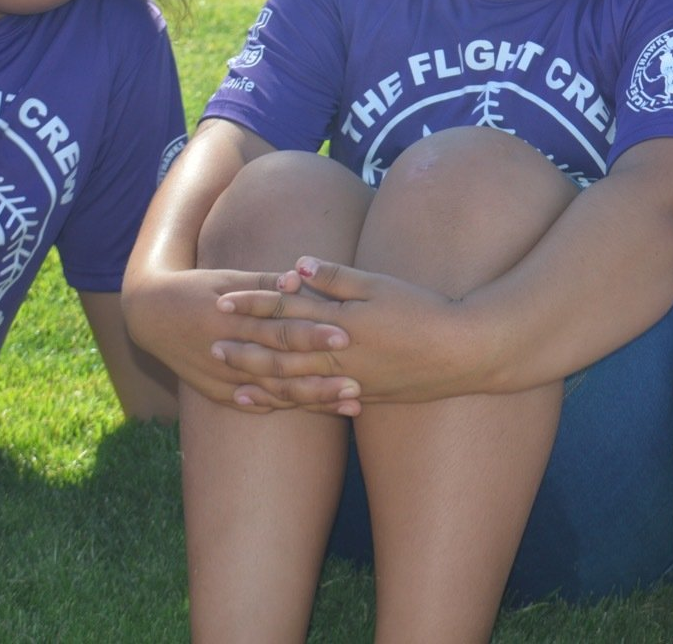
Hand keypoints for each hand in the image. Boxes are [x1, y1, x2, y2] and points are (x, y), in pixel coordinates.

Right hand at [121, 265, 359, 413]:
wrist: (151, 314)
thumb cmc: (197, 288)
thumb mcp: (227, 279)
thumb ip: (265, 284)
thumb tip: (299, 280)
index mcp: (232, 320)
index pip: (279, 330)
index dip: (312, 335)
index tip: (345, 337)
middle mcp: (227, 353)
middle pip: (281, 369)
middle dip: (320, 378)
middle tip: (358, 384)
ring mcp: (221, 378)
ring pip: (274, 394)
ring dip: (313, 400)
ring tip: (350, 404)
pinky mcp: (216, 392)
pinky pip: (254, 405)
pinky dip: (284, 408)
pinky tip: (317, 412)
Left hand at [213, 257, 476, 409]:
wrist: (462, 353)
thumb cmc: (423, 311)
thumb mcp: (379, 284)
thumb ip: (335, 278)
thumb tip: (295, 265)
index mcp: (339, 323)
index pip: (287, 310)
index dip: (253, 304)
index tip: (222, 301)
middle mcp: (339, 357)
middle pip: (282, 353)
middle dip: (245, 349)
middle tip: (210, 347)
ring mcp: (350, 382)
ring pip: (296, 387)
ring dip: (262, 385)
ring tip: (234, 386)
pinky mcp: (363, 398)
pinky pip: (319, 405)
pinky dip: (295, 405)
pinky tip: (282, 406)